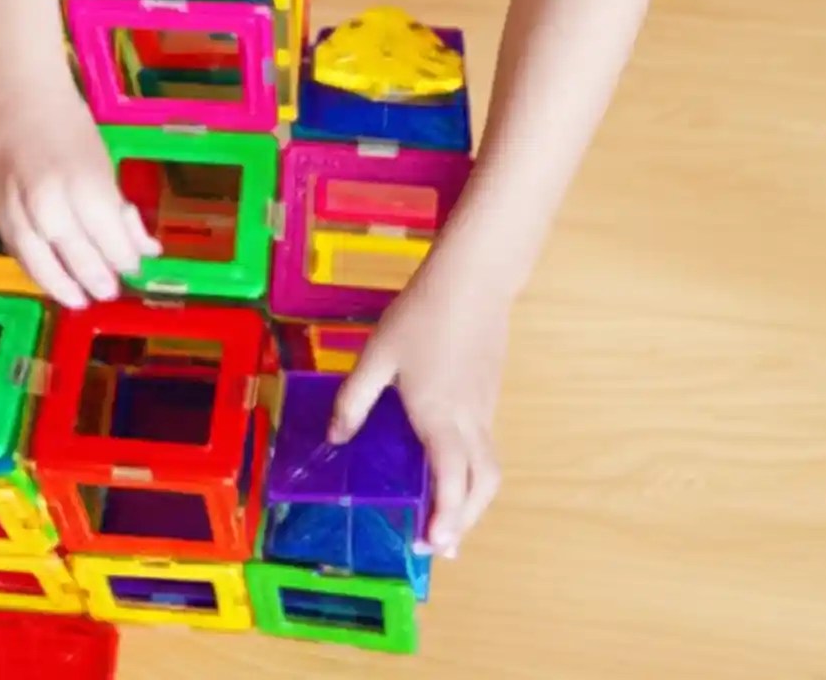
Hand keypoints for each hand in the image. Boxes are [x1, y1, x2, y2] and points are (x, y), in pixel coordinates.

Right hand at [0, 73, 161, 307]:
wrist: (11, 88)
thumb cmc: (66, 119)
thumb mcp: (103, 161)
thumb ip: (120, 208)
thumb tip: (146, 247)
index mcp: (86, 186)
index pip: (111, 241)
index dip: (125, 260)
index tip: (135, 267)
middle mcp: (51, 203)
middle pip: (78, 258)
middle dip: (98, 279)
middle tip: (109, 292)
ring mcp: (18, 208)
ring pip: (41, 262)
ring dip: (63, 286)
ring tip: (79, 300)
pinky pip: (17, 249)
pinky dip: (35, 268)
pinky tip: (49, 279)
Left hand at [329, 242, 510, 558]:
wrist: (474, 280)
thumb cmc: (422, 315)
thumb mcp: (376, 356)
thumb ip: (354, 400)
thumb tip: (336, 439)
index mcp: (439, 414)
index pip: (451, 477)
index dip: (446, 515)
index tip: (436, 544)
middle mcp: (469, 419)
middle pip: (481, 484)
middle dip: (464, 521)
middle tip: (438, 546)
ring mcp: (485, 409)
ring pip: (488, 468)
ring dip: (471, 502)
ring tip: (447, 523)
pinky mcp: (489, 397)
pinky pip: (485, 448)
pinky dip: (472, 474)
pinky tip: (450, 474)